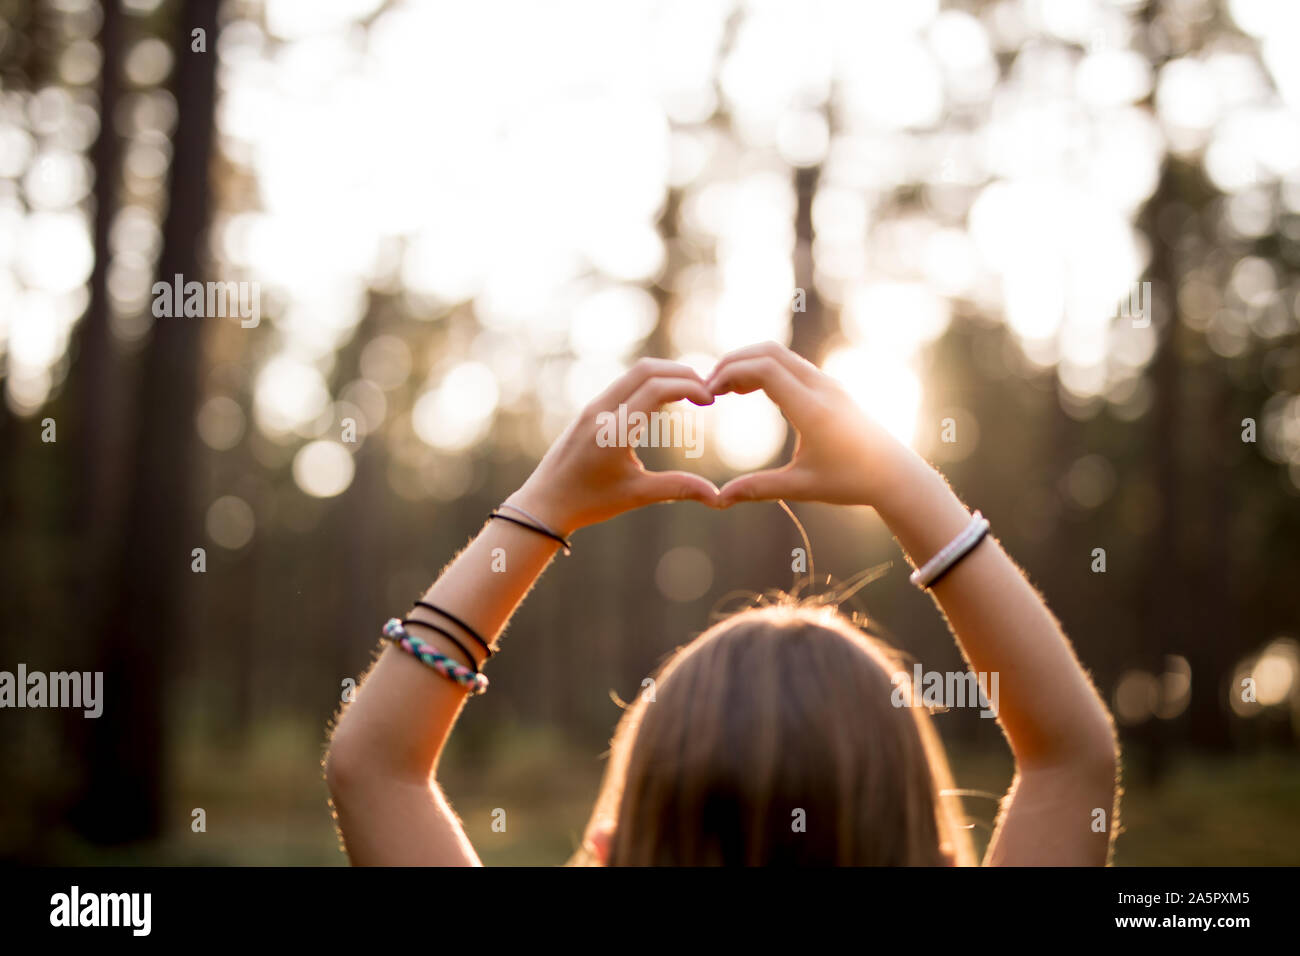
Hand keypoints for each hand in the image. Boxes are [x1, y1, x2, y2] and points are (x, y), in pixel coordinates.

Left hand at [508, 359, 721, 533]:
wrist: (544, 503)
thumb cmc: (589, 502)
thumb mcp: (636, 496)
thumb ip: (678, 488)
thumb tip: (717, 498)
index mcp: (613, 432)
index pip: (657, 389)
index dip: (689, 387)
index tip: (711, 400)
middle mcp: (600, 412)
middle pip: (647, 370)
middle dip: (682, 373)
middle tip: (707, 390)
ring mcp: (592, 407)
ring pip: (634, 373)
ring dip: (666, 375)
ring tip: (691, 391)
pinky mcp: (589, 409)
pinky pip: (624, 384)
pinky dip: (649, 382)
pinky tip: (666, 397)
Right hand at [707, 341, 923, 507]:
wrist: (894, 474)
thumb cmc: (850, 482)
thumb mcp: (801, 487)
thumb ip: (758, 489)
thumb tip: (718, 501)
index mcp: (813, 409)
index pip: (765, 370)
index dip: (730, 374)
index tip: (708, 394)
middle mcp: (821, 388)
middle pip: (768, 352)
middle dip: (733, 362)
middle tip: (708, 387)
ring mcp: (827, 384)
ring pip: (780, 354)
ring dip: (748, 363)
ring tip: (723, 389)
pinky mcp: (829, 387)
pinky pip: (790, 364)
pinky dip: (764, 368)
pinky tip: (748, 390)